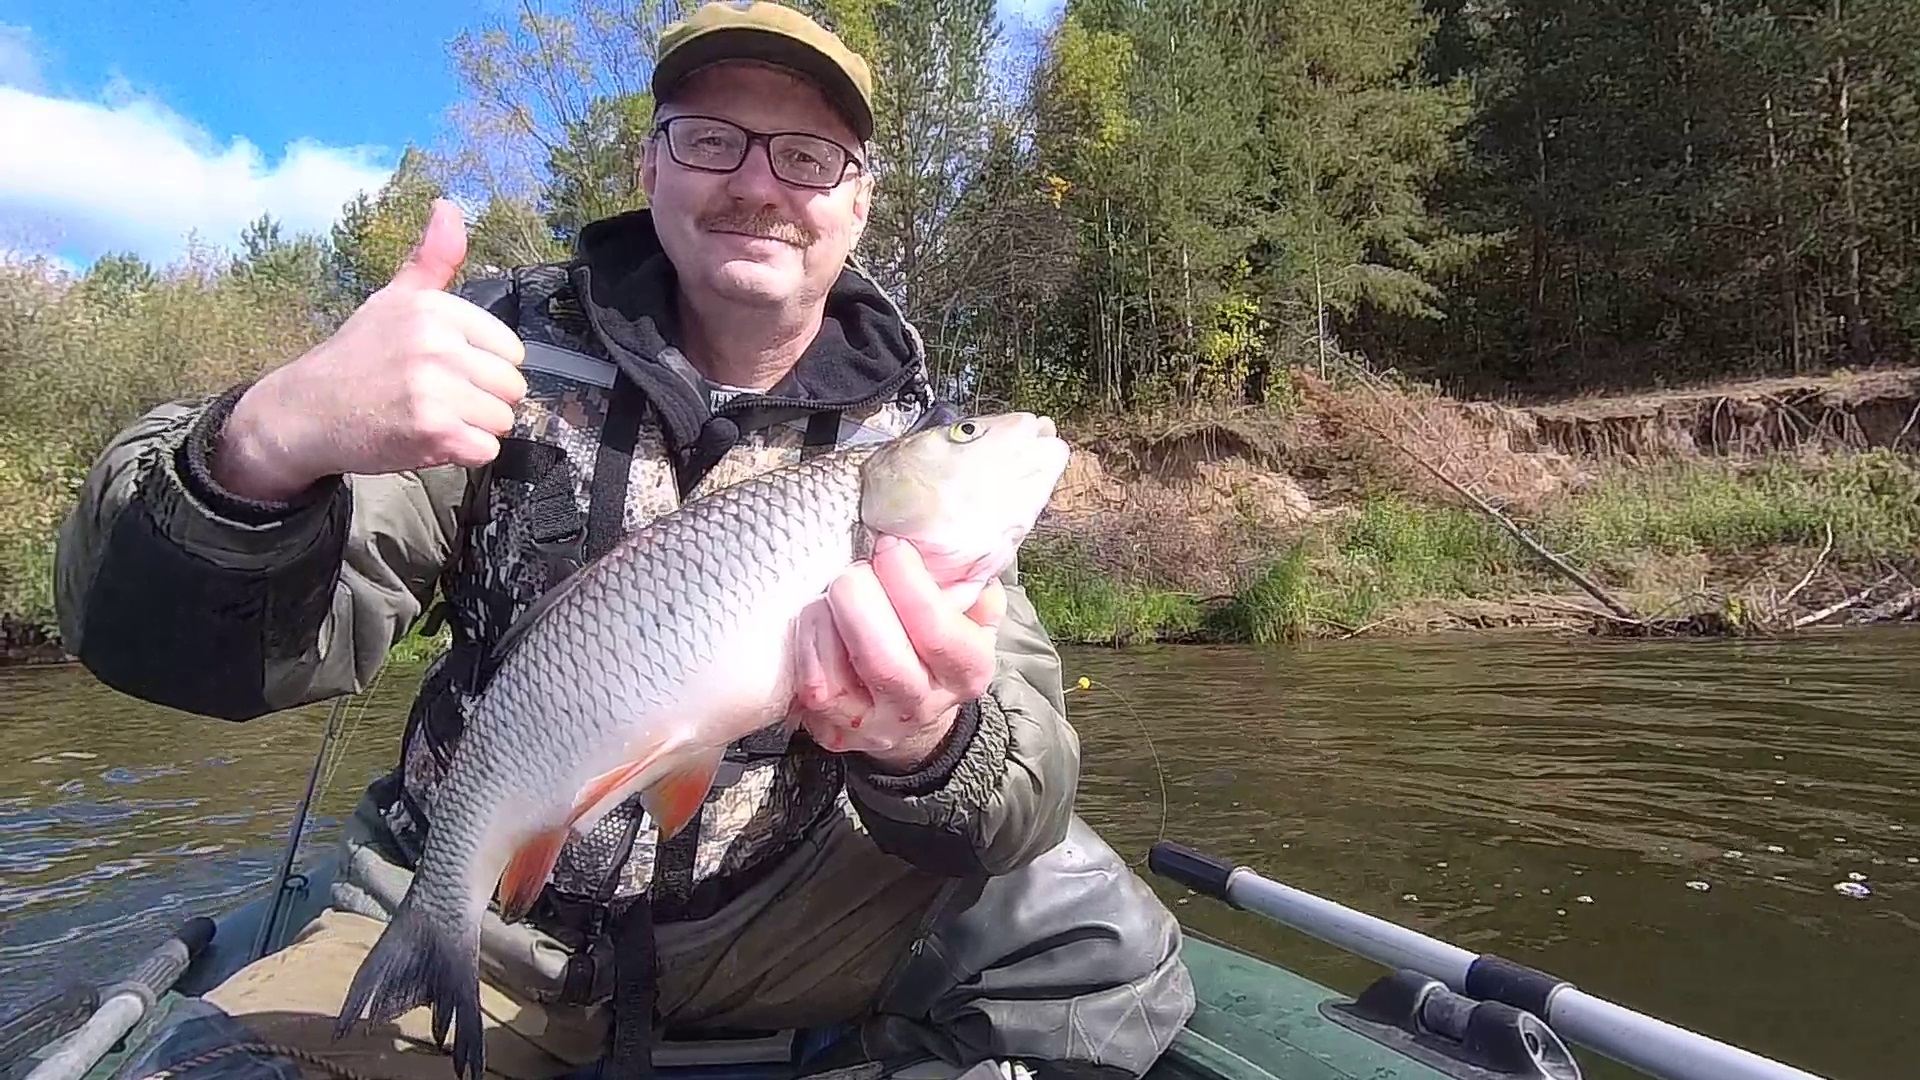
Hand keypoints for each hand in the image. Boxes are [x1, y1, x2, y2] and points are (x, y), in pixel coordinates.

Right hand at [211, 198, 528, 500]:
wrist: (304, 411)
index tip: (448, 370)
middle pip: (511, 386)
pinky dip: (462, 453)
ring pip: (502, 419)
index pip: (510, 350)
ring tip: (431, 417)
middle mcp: (437, 343)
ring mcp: (435, 388)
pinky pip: (485, 449)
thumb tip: (448, 207)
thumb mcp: (394, 299)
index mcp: (435, 309)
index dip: (484, 367)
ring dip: (473, 429)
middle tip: (439, 399)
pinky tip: (428, 440)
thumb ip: (432, 260)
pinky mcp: (432, 431)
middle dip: (483, 400)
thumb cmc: (356, 356)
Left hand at [792, 536, 1006, 770]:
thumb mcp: (968, 615)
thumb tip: (957, 547)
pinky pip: (812, 684)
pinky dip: (807, 642)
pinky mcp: (834, 727)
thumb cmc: (933, 643)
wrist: (908, 705)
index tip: (890, 546)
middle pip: (884, 660)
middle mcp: (922, 704)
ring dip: (826, 619)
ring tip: (832, 589)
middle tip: (853, 570)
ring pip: (838, 677)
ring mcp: (874, 722)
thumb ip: (970, 583)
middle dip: (860, 601)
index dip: (910, 584)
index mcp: (965, 671)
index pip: (939, 633)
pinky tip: (816, 617)